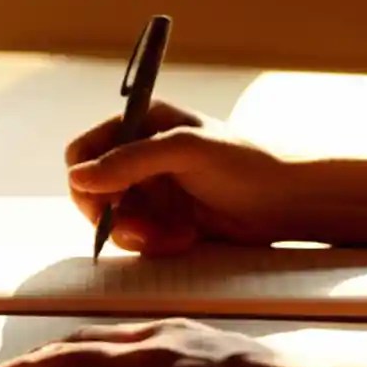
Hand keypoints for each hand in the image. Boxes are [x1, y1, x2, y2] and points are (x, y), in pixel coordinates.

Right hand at [65, 102, 294, 254]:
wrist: (288, 202)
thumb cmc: (244, 164)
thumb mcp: (187, 151)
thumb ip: (131, 160)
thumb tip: (78, 177)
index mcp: (140, 124)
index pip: (83, 152)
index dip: (88, 181)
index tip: (111, 204)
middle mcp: (139, 154)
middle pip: (91, 192)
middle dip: (114, 215)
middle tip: (142, 231)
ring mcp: (150, 188)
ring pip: (112, 220)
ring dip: (139, 233)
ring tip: (176, 235)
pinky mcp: (162, 216)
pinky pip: (136, 236)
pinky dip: (155, 243)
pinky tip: (185, 238)